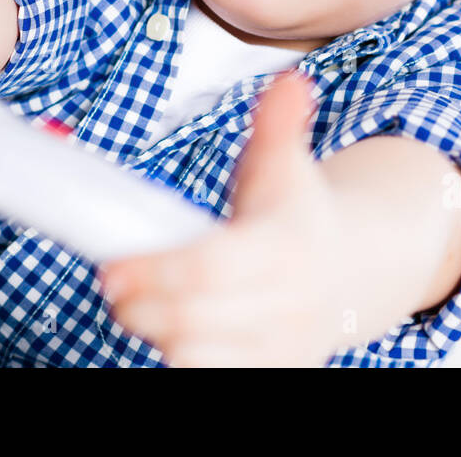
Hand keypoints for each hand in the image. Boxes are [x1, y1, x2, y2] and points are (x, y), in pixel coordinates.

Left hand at [97, 70, 350, 366]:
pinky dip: (180, 358)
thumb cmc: (296, 211)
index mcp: (284, 248)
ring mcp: (277, 350)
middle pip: (190, 321)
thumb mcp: (286, 163)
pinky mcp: (265, 375)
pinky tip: (167, 330)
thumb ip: (279, 123)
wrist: (350, 271)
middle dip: (138, 305)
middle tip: (113, 283)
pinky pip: (205, 380)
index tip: (110, 270)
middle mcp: (286, 308)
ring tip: (140, 302)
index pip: (209, 271)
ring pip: (193, 358)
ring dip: (155, 332)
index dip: (154, 273)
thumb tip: (290, 80)